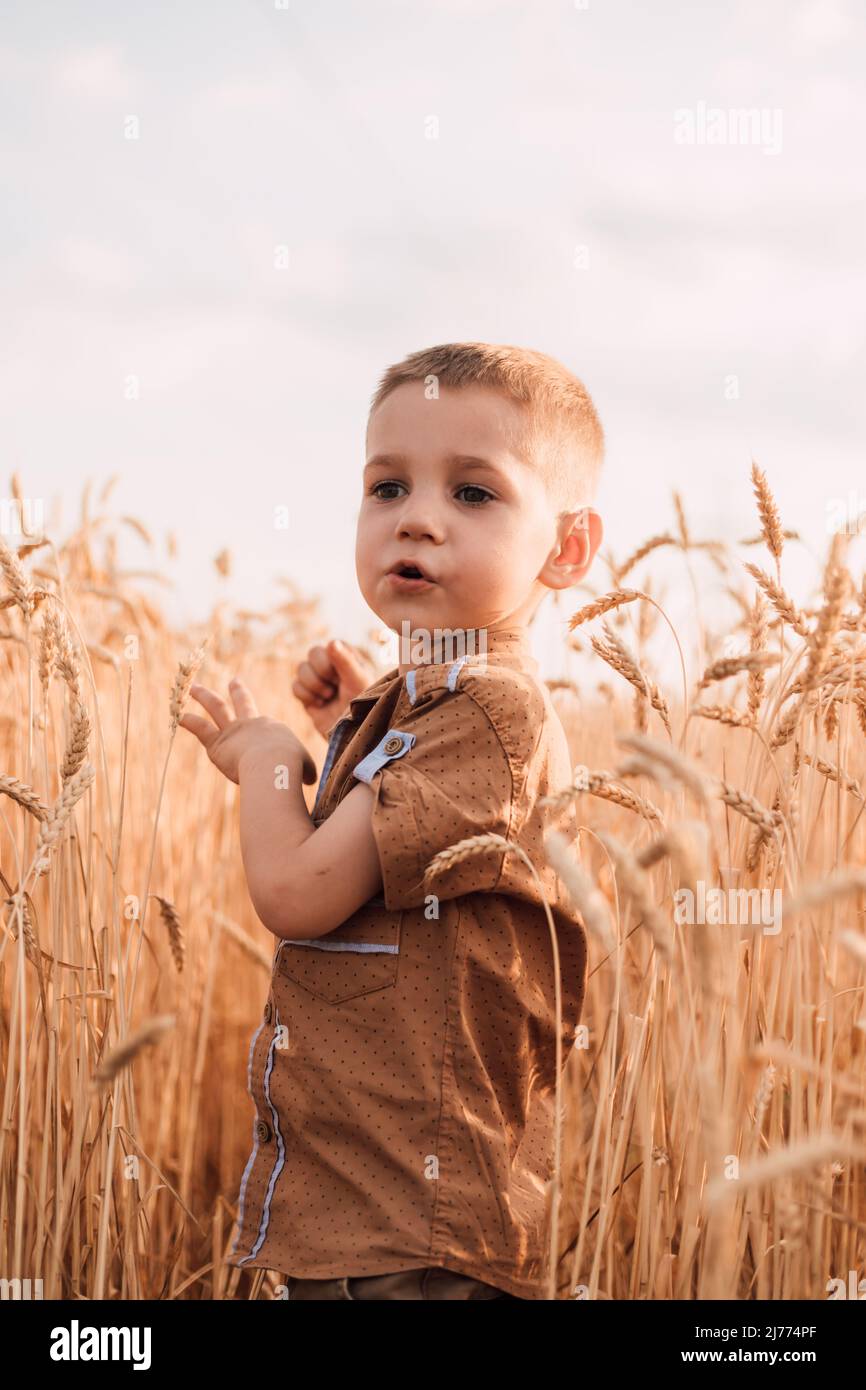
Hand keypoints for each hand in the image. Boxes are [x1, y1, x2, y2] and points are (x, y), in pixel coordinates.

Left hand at [179, 676, 316, 785]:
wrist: (274, 765)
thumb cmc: (292, 768)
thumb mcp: (306, 769)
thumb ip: (307, 772)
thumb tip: (310, 781)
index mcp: (273, 729)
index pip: (266, 728)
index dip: (267, 735)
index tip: (271, 743)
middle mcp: (253, 724)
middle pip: (244, 703)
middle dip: (238, 691)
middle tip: (233, 681)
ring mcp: (233, 731)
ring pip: (217, 708)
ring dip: (204, 696)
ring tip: (194, 687)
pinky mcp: (217, 743)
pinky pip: (201, 729)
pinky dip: (189, 721)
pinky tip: (179, 715)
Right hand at [292, 639, 377, 738]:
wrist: (353, 736)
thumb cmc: (364, 706)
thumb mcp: (358, 682)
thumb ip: (346, 662)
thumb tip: (331, 642)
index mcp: (348, 656)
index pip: (328, 647)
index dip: (331, 664)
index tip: (342, 680)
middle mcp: (332, 664)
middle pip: (312, 654)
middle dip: (321, 674)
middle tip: (335, 689)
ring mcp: (319, 679)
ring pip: (301, 668)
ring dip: (314, 685)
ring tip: (329, 697)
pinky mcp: (308, 694)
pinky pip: (295, 686)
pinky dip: (306, 697)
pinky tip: (320, 705)